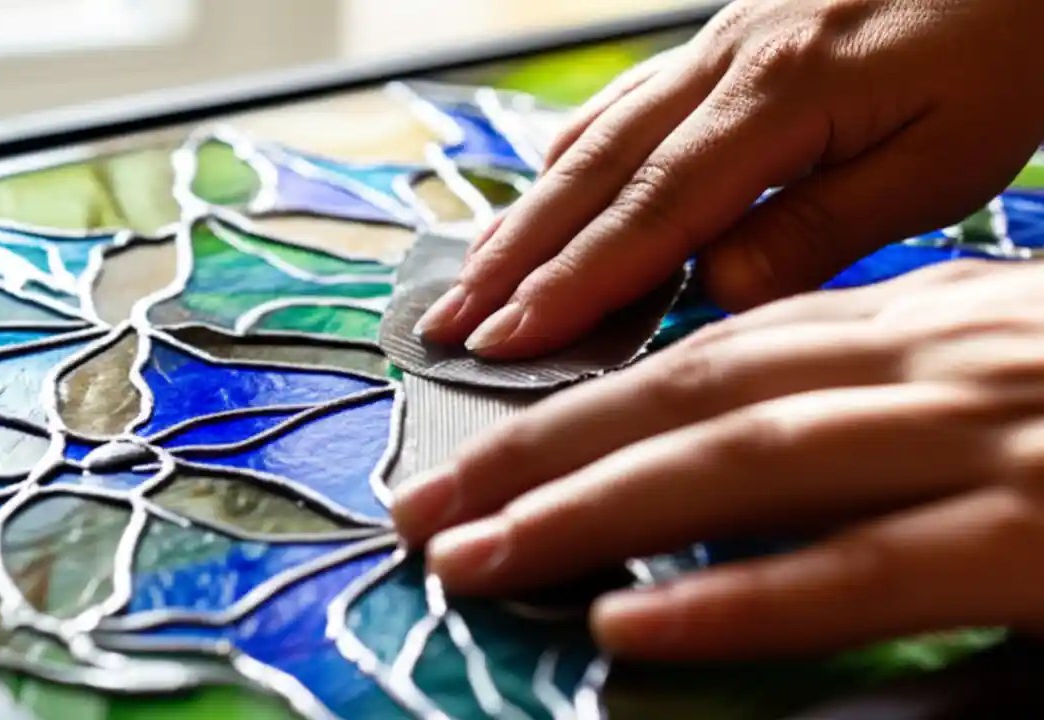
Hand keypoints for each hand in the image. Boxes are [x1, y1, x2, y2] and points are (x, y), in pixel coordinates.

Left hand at [393, 260, 1043, 659]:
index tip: (470, 454)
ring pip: (746, 470)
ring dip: (596, 517)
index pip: (698, 354)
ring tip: (481, 563)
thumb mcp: (978, 377)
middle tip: (426, 511)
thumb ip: (857, 403)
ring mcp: (986, 444)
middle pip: (687, 399)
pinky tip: (636, 626)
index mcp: (909, 323)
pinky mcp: (1042, 539)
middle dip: (540, 457)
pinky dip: (743, 598)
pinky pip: (866, 573)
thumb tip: (719, 462)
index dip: (571, 404)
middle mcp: (929, 363)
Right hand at [414, 0, 1043, 358]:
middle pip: (593, 174)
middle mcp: (728, 64)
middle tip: (446, 322)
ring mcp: (719, 46)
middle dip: (513, 257)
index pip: (650, 212)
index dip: (571, 284)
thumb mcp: (948, 159)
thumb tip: (717, 286)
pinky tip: (542, 193)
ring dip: (525, 212)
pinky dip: (570, 159)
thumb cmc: (1010, 46)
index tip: (506, 341)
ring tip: (470, 275)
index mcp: (780, 98)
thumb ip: (824, 226)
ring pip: (595, 137)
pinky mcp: (727, 40)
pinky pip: (625, 102)